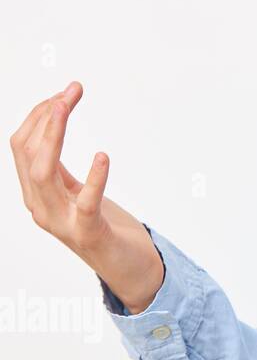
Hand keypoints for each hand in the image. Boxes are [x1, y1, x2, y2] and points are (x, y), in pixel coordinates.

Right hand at [10, 81, 163, 312]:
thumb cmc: (104, 228)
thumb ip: (60, 169)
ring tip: (67, 108)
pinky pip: (86, 202)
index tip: (64, 92)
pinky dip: (94, 178)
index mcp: (37, 193)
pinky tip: (103, 156)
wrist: (130, 269)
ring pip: (43, 173)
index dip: (40, 115)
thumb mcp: (76, 193)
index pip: (23, 147)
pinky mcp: (88, 233)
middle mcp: (40, 207)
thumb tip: (54, 127)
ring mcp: (62, 222)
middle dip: (46, 117)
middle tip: (70, 90)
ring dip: (54, 136)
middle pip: (28, 154)